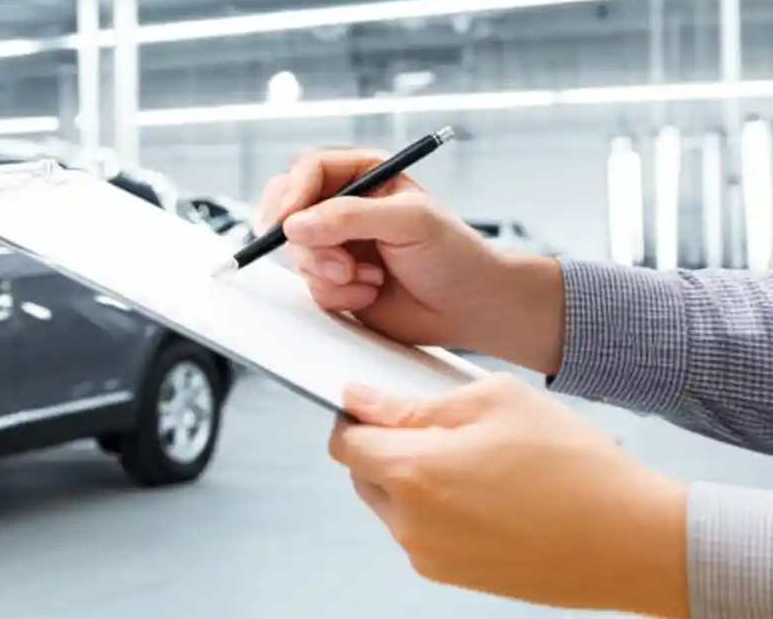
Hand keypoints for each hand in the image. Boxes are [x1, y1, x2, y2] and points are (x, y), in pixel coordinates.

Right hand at [256, 149, 563, 373]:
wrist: (470, 307)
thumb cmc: (454, 255)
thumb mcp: (408, 222)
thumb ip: (350, 217)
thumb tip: (296, 224)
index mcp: (364, 175)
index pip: (308, 170)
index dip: (292, 194)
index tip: (287, 223)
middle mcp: (344, 208)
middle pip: (289, 211)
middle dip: (308, 243)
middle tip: (338, 262)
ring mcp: (336, 246)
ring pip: (296, 253)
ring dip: (330, 273)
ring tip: (370, 279)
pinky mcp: (334, 280)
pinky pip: (310, 286)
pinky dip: (338, 295)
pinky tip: (370, 293)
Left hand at [329, 375, 687, 617]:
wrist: (632, 540)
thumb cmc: (574, 465)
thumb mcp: (493, 401)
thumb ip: (414, 402)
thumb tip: (363, 401)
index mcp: (411, 472)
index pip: (344, 442)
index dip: (356, 415)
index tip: (376, 402)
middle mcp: (410, 523)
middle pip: (363, 475)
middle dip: (384, 446)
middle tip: (437, 426)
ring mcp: (430, 557)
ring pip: (392, 506)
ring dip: (411, 480)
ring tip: (472, 459)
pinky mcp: (454, 576)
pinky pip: (422, 533)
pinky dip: (437, 509)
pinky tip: (486, 491)